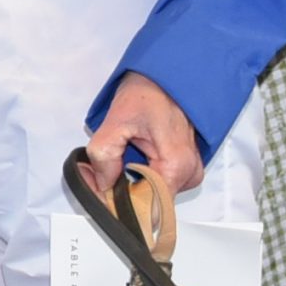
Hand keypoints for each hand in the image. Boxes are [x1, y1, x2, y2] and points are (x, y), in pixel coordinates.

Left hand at [82, 72, 203, 194]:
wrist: (165, 76)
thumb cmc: (148, 93)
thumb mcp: (116, 120)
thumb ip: (104, 155)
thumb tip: (101, 183)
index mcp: (176, 166)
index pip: (147, 209)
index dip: (118, 205)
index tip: (99, 190)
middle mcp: (188, 175)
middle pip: (149, 204)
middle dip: (119, 193)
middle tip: (97, 172)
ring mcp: (188, 173)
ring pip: (152, 195)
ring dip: (128, 185)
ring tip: (114, 161)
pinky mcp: (184, 168)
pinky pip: (158, 183)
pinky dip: (139, 177)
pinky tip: (129, 159)